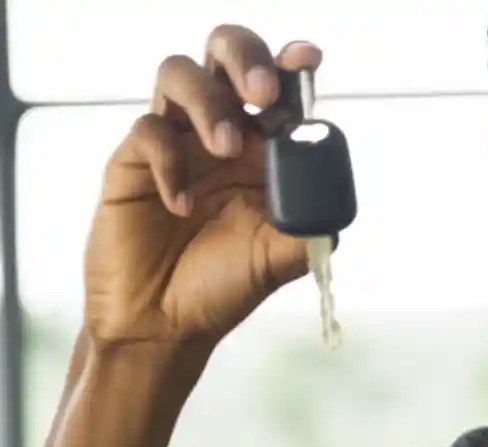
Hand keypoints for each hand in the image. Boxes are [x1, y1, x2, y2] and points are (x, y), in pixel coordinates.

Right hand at [84, 25, 326, 351]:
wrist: (166, 326)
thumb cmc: (224, 286)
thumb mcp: (282, 258)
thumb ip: (310, 224)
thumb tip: (331, 196)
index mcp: (263, 147)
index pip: (279, 87)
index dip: (291, 64)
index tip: (307, 60)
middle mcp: (220, 133)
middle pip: (224, 55)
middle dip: (246, 58)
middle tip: (262, 93)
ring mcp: (175, 143)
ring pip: (179, 74)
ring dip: (207, 100)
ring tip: (224, 147)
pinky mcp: (133, 162)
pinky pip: (148, 132)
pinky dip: (169, 161)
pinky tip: (182, 205)